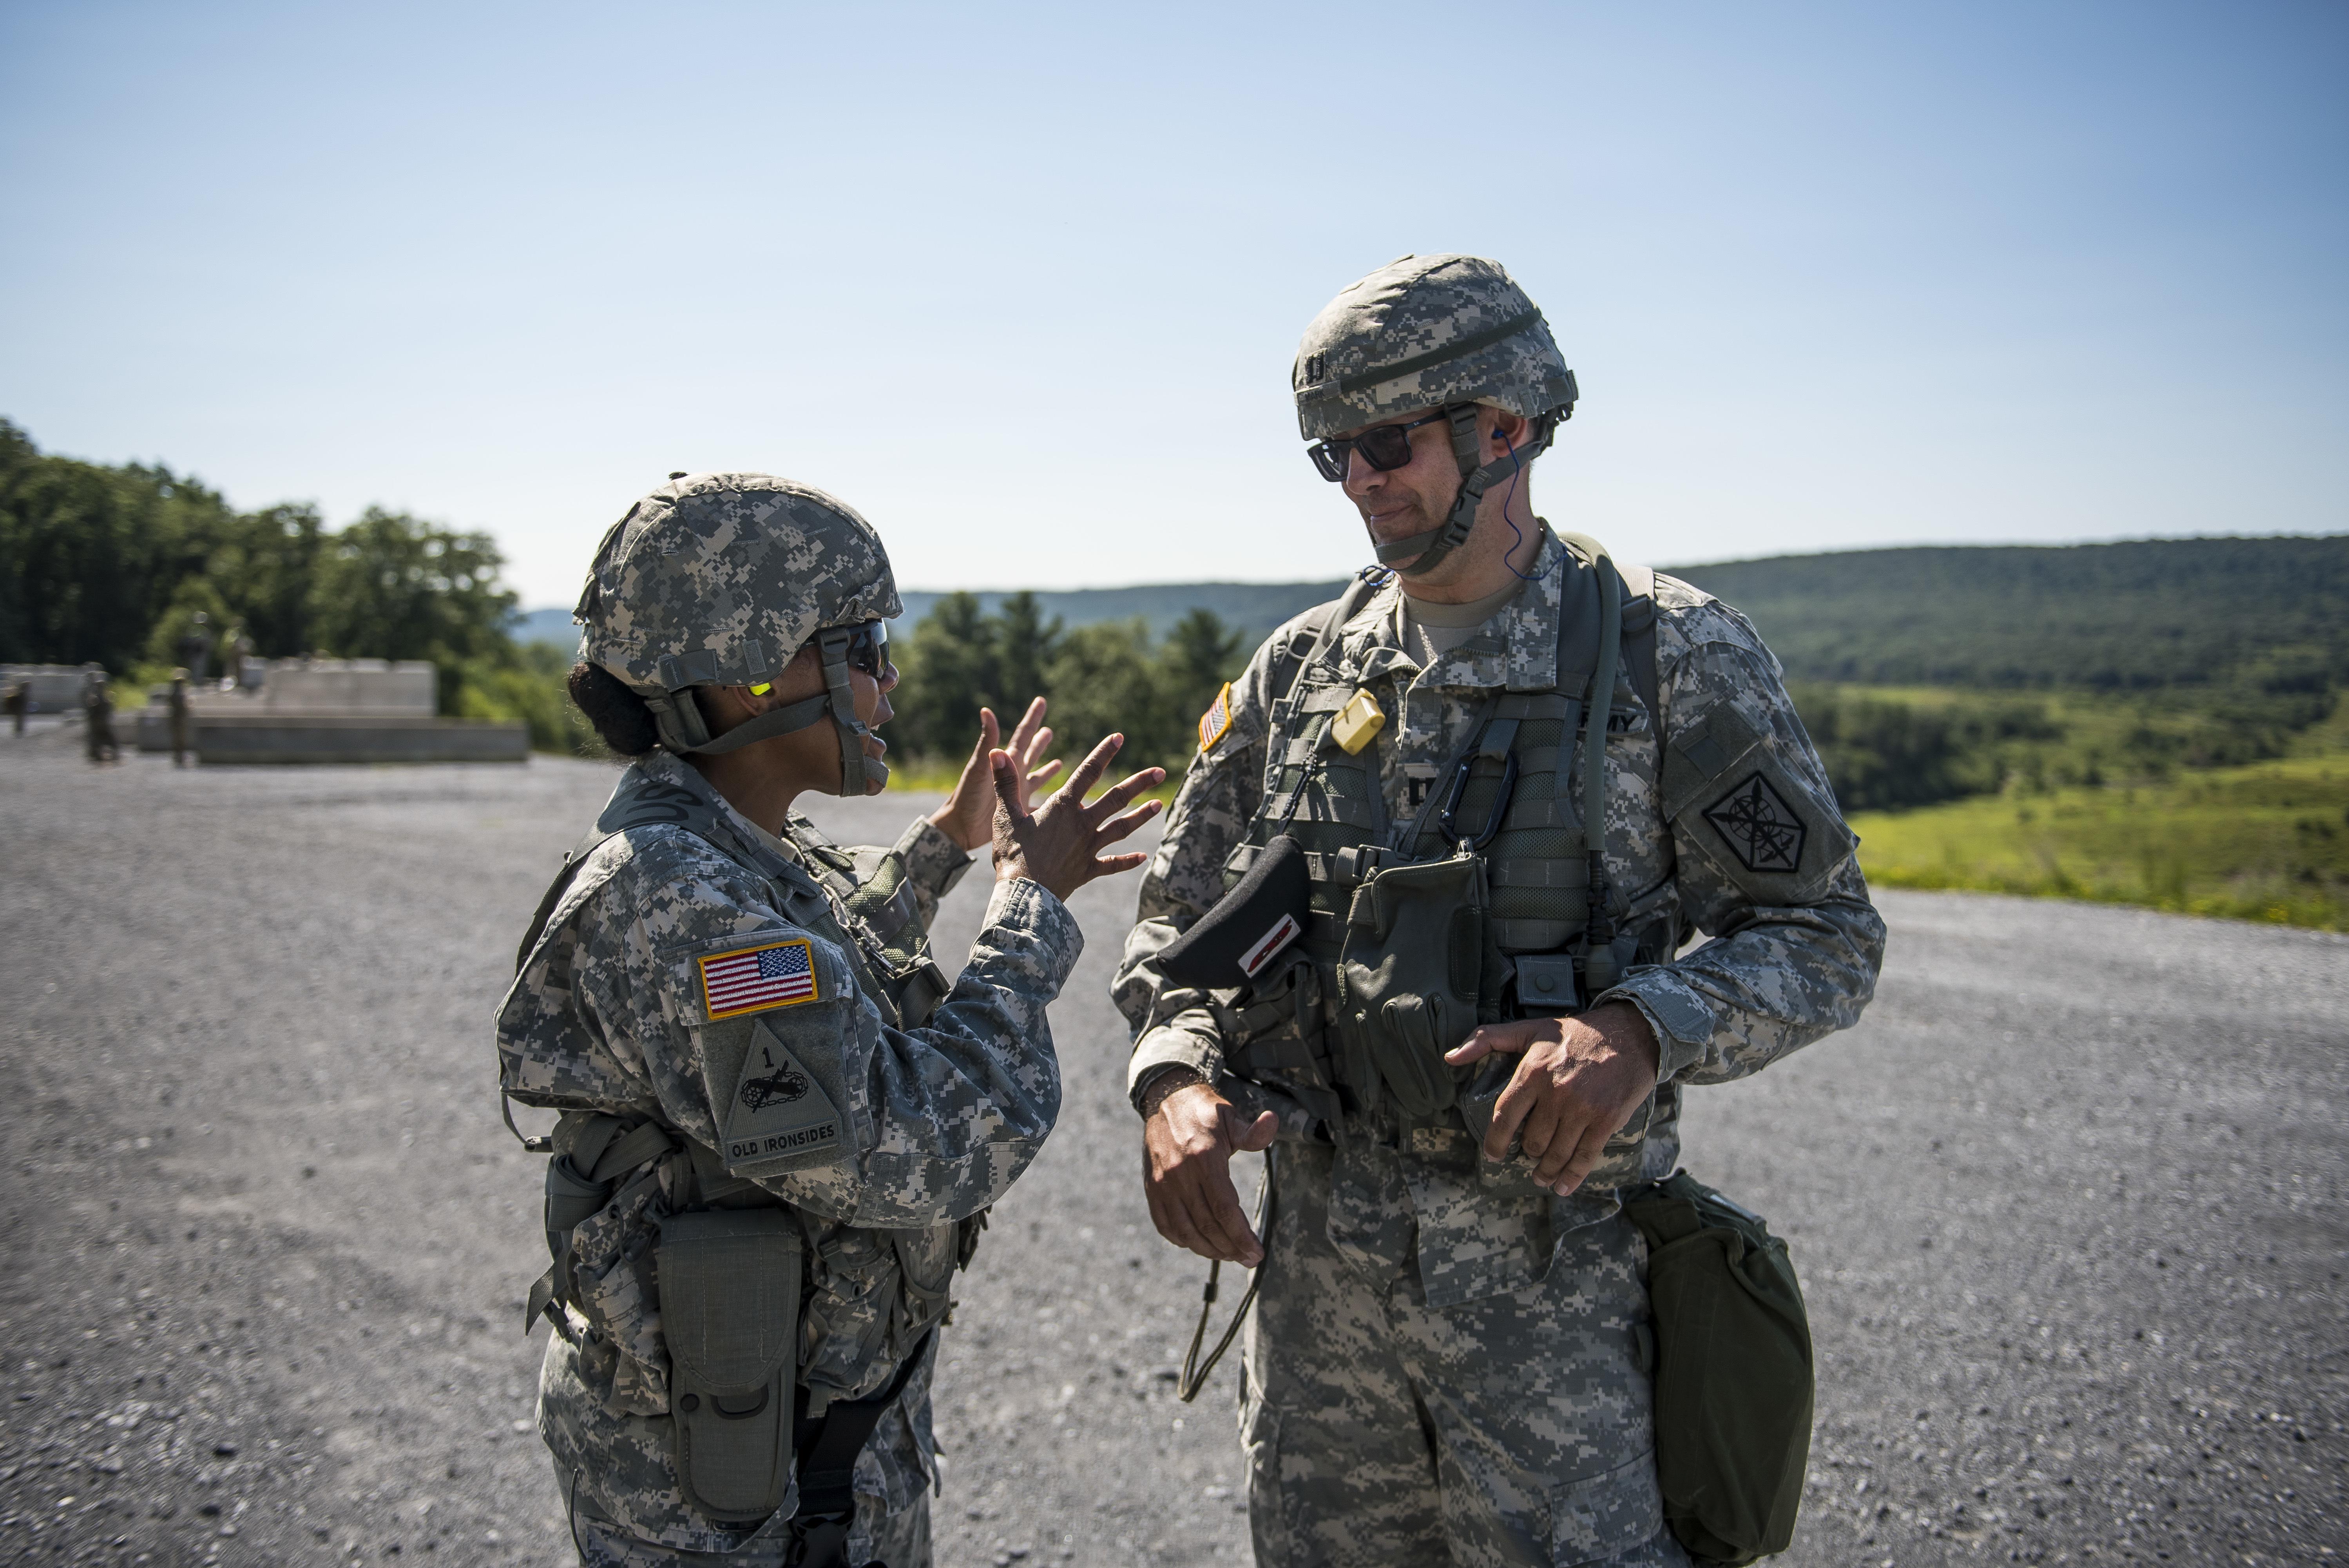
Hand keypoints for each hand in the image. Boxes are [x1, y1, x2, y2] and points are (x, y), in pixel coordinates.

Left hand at [931, 697, 1059, 852]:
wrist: (960, 827)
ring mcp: (1016, 792)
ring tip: (1059, 762)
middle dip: (1039, 740)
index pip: (1023, 734)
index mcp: (1005, 761)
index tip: (1041, 700)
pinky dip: (1050, 802)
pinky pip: (1039, 804)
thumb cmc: (968, 796)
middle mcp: (1013, 774)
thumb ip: (987, 741)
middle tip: (1049, 729)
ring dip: (1047, 768)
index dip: (1032, 718)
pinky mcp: (1019, 811)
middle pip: (1031, 752)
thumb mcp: (979, 766)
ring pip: (1037, 776)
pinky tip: (1060, 802)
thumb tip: (986, 710)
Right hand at [988, 732, 1163, 900]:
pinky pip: (1112, 864)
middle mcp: (1082, 824)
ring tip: (1159, 805)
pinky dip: (1128, 860)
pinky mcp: (1088, 870)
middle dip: (1139, 783)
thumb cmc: (1012, 854)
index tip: (1119, 737)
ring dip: (1141, 816)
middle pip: (1116, 798)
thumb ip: (1006, 782)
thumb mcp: (1005, 814)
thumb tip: (996, 752)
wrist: (1023, 895)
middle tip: (1161, 772)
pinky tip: (1143, 857)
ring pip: (1121, 828)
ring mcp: (1088, 848)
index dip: (1103, 753)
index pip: (1088, 772)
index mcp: (1063, 807)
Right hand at [1143, 1079, 1277, 1264]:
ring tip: (1228, 1255)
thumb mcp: (1231, 1117)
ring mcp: (1162, 1183)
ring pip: (1185, 1231)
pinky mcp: (1151, 1188)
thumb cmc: (1204, 1111)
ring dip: (1208, 1249)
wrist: (1165, 1099)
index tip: (1257, 1252)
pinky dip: (1182, 1240)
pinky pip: (1165, 1224)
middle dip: (1231, 1248)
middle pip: (1207, 1225)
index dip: (1241, 1236)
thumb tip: (1273, 1123)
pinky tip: (1199, 1244)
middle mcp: (1180, 1174)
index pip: (1224, 1209)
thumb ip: (1253, 1131)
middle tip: (1248, 1259)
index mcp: (1204, 1158)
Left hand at [1444, 1002, 1660, 1195]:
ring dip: (1546, 1171)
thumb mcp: (1529, 1029)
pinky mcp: (1606, 1120)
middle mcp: (1556, 1093)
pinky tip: (1563, 1186)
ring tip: (1541, 1177)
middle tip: (1527, 1158)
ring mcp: (1583, 1109)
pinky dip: (1572, 1176)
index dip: (1496, 1143)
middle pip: (1532, 1141)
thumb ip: (1486, 1040)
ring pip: (1556, 1153)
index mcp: (1533, 1072)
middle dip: (1527, 1154)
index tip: (1493, 1155)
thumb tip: (1450, 1057)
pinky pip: (1585, 1157)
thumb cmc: (1576, 1033)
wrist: (1630, 1034)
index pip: (1505, 1117)